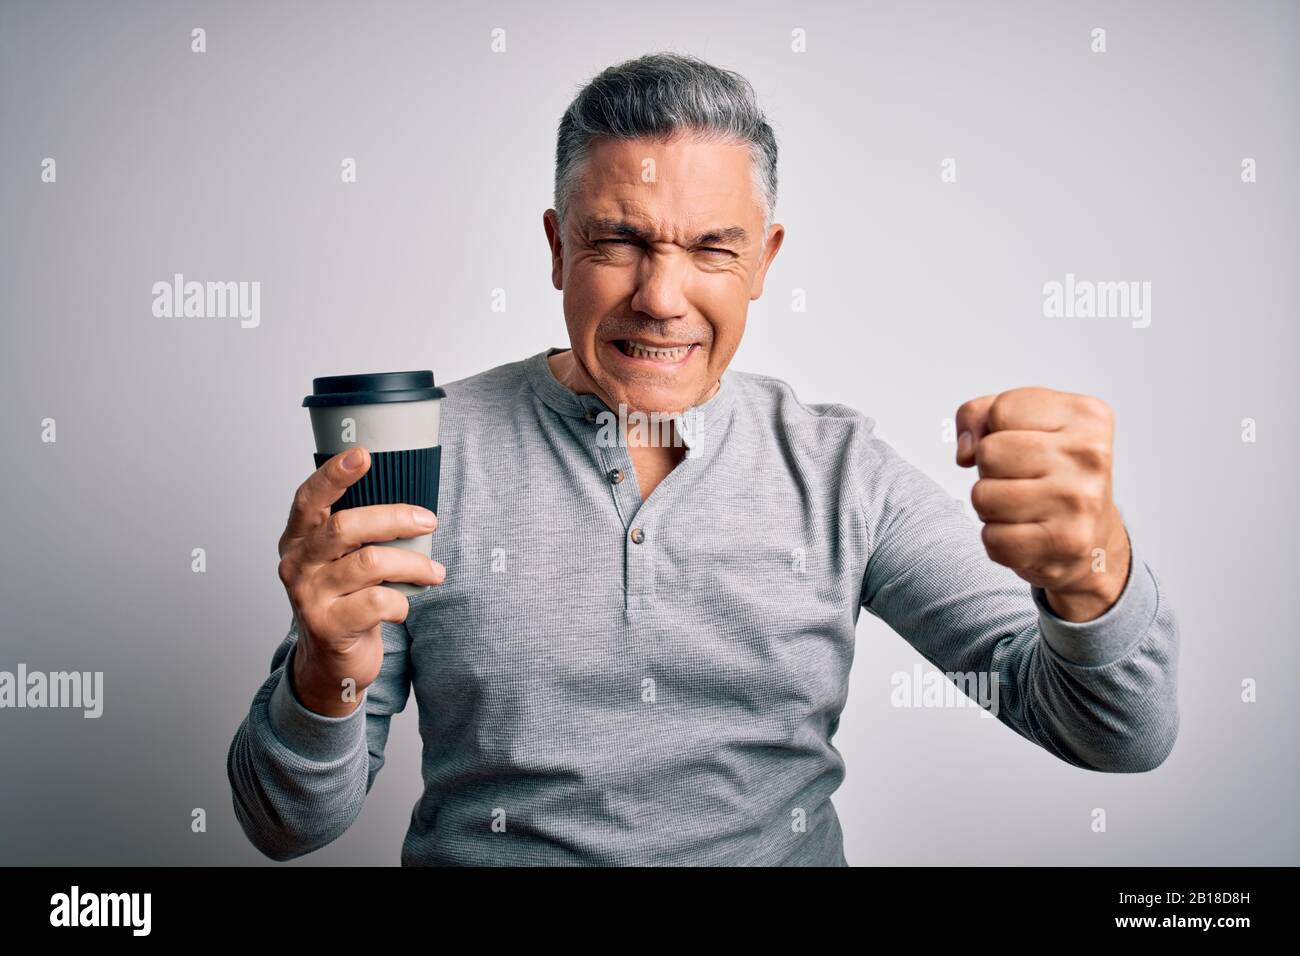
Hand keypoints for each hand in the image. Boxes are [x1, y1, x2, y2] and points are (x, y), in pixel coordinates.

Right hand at [276, 447, 445, 715]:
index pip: (309, 498)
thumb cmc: (345, 600)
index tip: (362, 454)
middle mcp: (297, 563)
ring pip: (371, 563)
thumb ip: (360, 533)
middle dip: (395, 518)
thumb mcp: (342, 561)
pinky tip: (402, 607)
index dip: (333, 474)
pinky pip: (379, 602)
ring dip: (413, 564)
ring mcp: (308, 596)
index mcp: (298, 539)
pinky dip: (401, 602)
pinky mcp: (328, 626)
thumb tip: (413, 506)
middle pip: (346, 526)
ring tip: (434, 572)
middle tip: (429, 521)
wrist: (330, 662)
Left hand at [955, 387, 1129, 622]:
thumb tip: (965, 452)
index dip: (994, 431)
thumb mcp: (1023, 425)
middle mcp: (1090, 455)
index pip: (1001, 410)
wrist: (1093, 538)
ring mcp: (1080, 500)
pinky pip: (993, 538)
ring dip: (990, 506)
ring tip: (1022, 507)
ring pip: (983, 496)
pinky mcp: (1066, 542)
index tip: (1021, 447)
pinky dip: (998, 540)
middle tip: (1021, 481)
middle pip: (988, 452)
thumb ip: (980, 415)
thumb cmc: (1051, 474)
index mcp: (1086, 416)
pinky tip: (1026, 534)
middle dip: (990, 470)